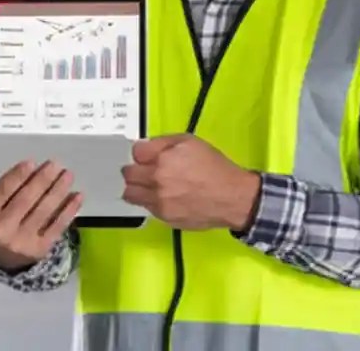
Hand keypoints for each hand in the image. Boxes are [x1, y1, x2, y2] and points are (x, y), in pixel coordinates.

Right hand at [0, 160, 82, 271]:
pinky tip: (77, 196)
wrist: (4, 258)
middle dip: (42, 180)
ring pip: (43, 212)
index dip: (18, 176)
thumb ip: (8, 188)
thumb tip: (35, 170)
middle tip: (55, 165)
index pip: (3, 192)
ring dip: (58, 191)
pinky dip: (69, 209)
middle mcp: (3, 230)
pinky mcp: (41, 249)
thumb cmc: (0, 221)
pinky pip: (57, 226)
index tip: (31, 162)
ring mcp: (23, 242)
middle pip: (25, 200)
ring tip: (68, 175)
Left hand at [121, 134, 260, 230]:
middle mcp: (157, 181)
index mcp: (163, 159)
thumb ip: (163, 142)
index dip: (141, 152)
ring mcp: (159, 201)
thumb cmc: (215, 169)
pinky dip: (149, 201)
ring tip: (148, 184)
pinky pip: (146, 207)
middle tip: (142, 169)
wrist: (232, 198)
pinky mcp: (164, 217)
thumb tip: (145, 146)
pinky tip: (163, 196)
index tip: (146, 155)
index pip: (135, 153)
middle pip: (127, 174)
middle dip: (133, 169)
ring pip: (130, 194)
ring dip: (135, 187)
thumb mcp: (191, 142)